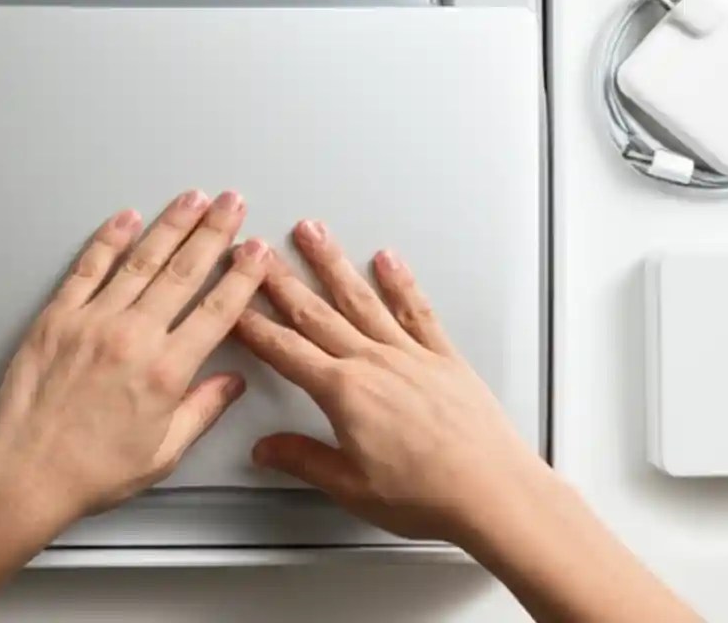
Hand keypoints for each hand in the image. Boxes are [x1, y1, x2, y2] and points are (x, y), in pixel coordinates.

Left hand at [0, 189, 269, 538]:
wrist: (25, 475)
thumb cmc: (91, 472)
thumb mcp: (164, 452)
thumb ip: (202, 410)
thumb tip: (231, 383)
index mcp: (166, 373)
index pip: (216, 310)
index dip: (242, 276)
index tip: (257, 251)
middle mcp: (133, 338)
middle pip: (184, 272)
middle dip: (214, 232)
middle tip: (233, 203)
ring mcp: (93, 322)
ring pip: (141, 261)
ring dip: (171, 225)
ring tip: (193, 199)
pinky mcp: (57, 318)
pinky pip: (88, 269)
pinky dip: (109, 240)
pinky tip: (127, 218)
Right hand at [234, 219, 549, 545]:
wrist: (492, 491)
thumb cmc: (429, 494)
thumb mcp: (351, 487)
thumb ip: (304, 460)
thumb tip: (268, 449)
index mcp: (344, 393)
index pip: (286, 351)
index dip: (255, 327)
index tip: (234, 304)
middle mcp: (375, 364)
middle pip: (316, 314)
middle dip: (282, 280)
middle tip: (258, 253)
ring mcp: (411, 355)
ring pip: (361, 299)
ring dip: (332, 264)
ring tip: (312, 233)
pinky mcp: (444, 358)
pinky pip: (416, 310)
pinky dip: (400, 283)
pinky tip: (387, 260)